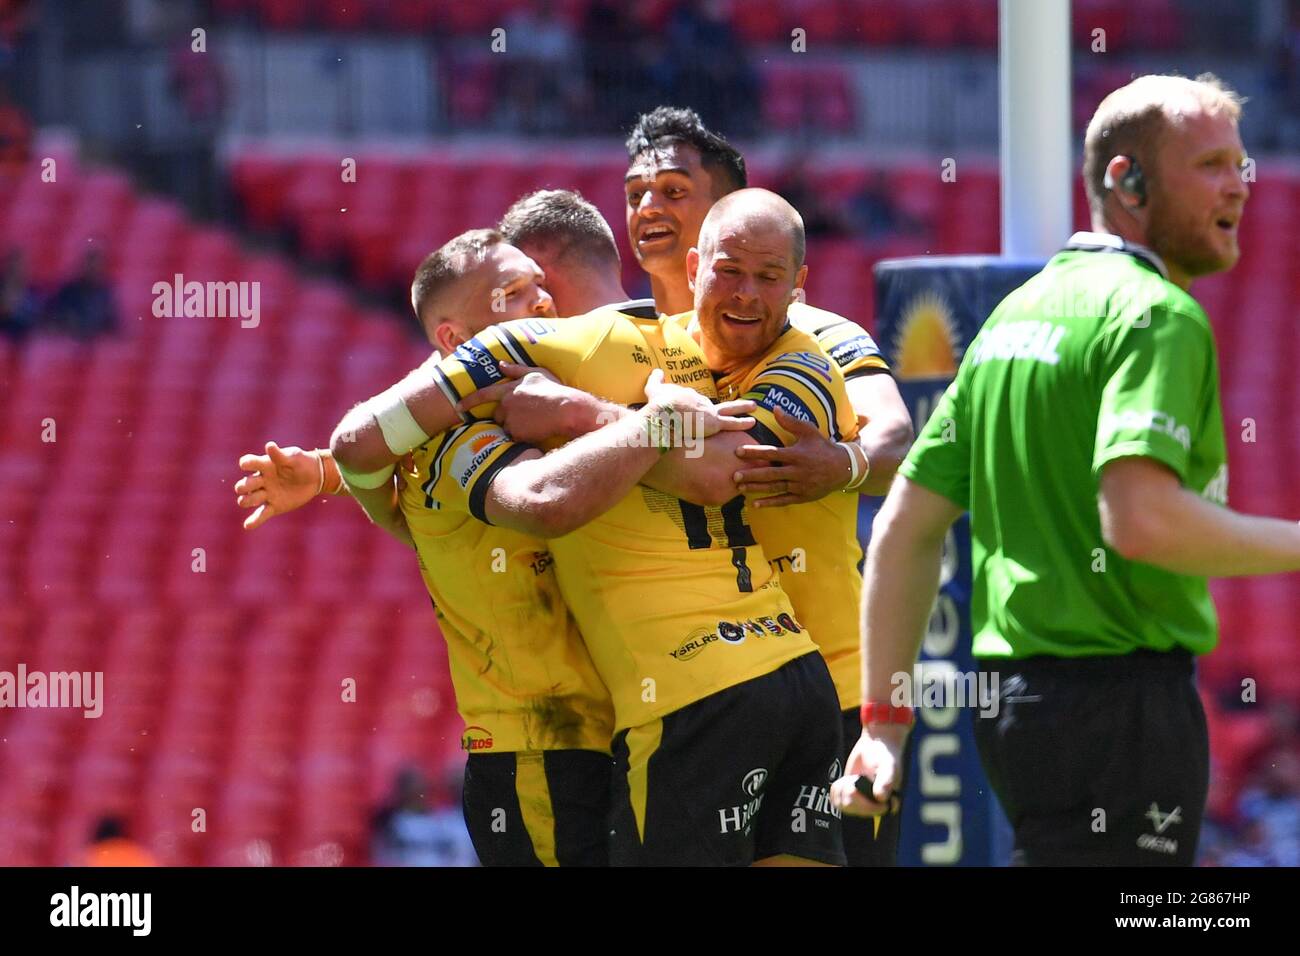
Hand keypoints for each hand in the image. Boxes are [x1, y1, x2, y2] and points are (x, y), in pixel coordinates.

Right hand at [235, 442, 322, 529]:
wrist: (316, 477)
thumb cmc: (303, 463)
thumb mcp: (293, 457)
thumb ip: (280, 455)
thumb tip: (269, 446)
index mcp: (264, 465)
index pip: (248, 463)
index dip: (246, 464)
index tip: (246, 464)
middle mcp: (261, 480)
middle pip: (244, 484)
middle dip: (245, 486)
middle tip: (256, 485)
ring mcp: (266, 494)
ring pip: (248, 499)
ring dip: (248, 500)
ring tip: (259, 499)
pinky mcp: (274, 506)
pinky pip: (261, 514)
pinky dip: (254, 521)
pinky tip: (247, 526)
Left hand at [457, 361, 600, 442]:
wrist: (567, 409)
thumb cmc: (555, 390)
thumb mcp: (536, 373)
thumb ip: (516, 369)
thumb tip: (501, 364)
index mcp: (509, 389)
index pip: (483, 394)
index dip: (469, 401)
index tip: (458, 406)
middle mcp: (506, 404)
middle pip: (498, 415)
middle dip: (508, 417)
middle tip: (529, 416)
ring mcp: (510, 420)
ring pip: (507, 427)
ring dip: (517, 426)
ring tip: (536, 422)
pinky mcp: (517, 433)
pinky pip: (516, 438)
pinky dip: (524, 436)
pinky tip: (537, 430)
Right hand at [642, 368, 755, 439]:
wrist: (664, 414)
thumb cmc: (658, 404)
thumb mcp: (654, 388)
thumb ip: (656, 379)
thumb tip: (657, 370)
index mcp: (689, 395)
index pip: (696, 401)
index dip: (697, 407)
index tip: (698, 413)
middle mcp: (701, 400)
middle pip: (715, 404)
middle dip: (725, 405)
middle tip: (737, 405)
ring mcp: (709, 411)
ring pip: (729, 409)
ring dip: (742, 407)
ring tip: (754, 407)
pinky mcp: (714, 422)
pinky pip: (732, 423)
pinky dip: (742, 422)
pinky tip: (753, 422)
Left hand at [733, 407, 850, 506]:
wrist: (843, 468)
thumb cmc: (822, 447)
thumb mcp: (809, 431)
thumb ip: (791, 422)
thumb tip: (775, 409)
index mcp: (797, 454)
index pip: (772, 453)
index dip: (754, 452)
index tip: (738, 451)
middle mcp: (797, 471)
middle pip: (770, 473)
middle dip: (751, 474)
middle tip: (734, 476)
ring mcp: (800, 485)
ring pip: (774, 488)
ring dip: (756, 488)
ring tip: (740, 488)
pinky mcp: (802, 496)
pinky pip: (783, 500)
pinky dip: (769, 503)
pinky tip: (755, 504)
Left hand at [830, 724, 907, 817]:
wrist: (875, 745)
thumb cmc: (884, 756)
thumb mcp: (887, 766)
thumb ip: (886, 781)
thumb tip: (881, 798)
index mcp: (889, 802)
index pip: (875, 812)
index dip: (864, 803)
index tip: (858, 786)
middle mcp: (875, 806)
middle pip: (854, 809)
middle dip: (851, 791)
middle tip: (856, 778)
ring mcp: (861, 803)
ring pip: (842, 806)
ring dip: (843, 789)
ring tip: (852, 778)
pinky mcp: (849, 797)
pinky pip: (835, 801)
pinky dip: (836, 789)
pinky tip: (845, 780)